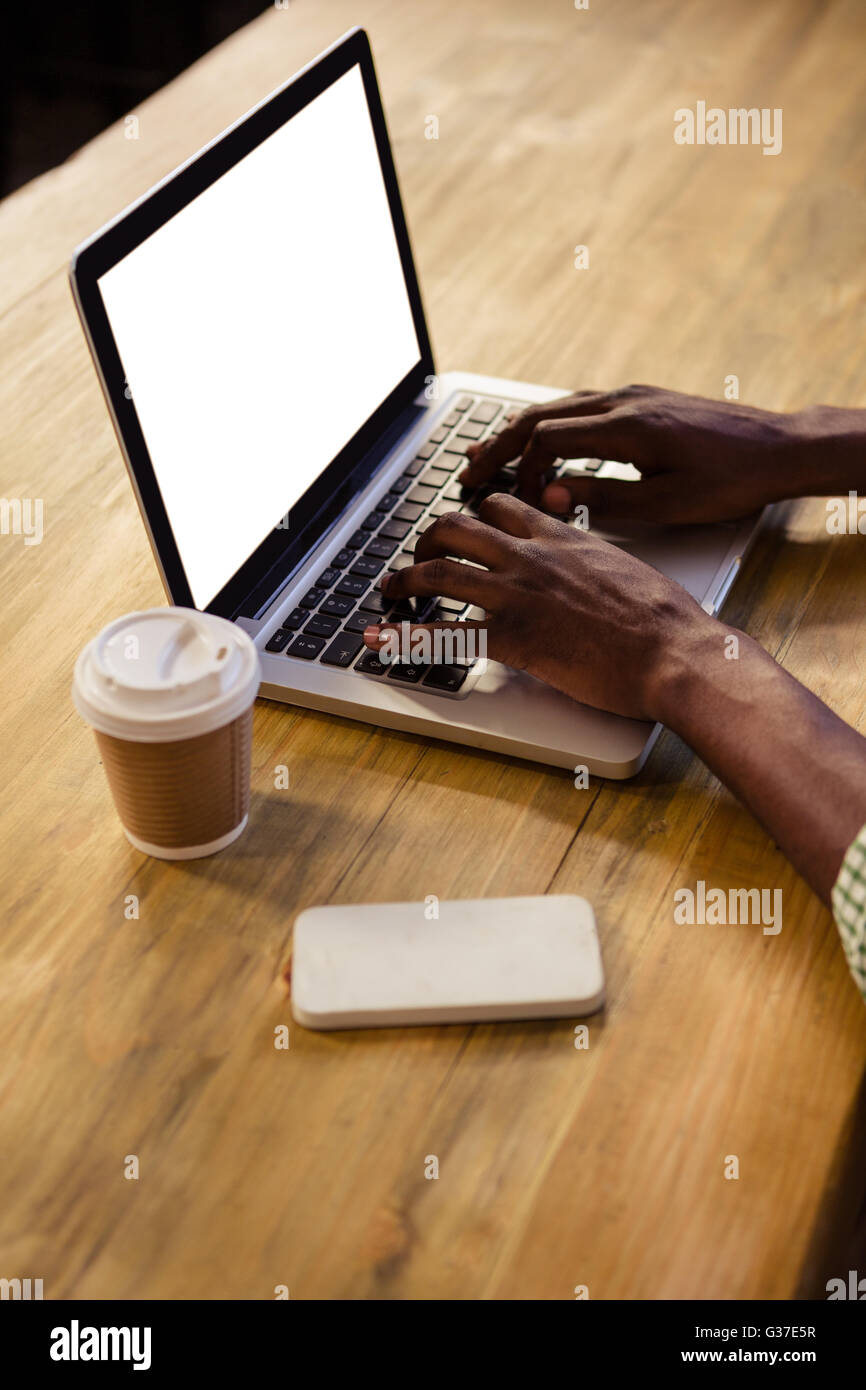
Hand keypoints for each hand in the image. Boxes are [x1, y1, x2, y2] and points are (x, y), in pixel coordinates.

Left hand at [363, 493, 715, 721]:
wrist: (677, 652)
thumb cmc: (667, 623)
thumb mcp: (628, 573)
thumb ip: (595, 568)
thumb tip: (589, 580)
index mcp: (563, 539)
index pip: (503, 507)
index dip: (474, 513)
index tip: (462, 525)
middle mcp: (533, 557)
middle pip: (459, 526)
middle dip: (428, 537)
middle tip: (419, 556)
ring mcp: (519, 595)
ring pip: (440, 570)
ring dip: (405, 580)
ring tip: (390, 590)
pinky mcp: (513, 638)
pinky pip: (444, 635)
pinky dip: (403, 637)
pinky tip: (379, 640)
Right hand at [460, 384, 809, 523]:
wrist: (779, 448)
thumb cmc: (730, 481)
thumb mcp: (664, 503)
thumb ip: (600, 497)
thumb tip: (547, 498)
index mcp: (627, 427)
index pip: (548, 440)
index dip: (518, 470)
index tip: (504, 498)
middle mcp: (625, 401)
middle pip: (541, 416)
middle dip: (499, 445)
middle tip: (465, 471)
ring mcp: (633, 395)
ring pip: (558, 406)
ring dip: (519, 430)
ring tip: (487, 452)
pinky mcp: (643, 399)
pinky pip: (581, 404)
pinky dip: (549, 421)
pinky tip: (538, 435)